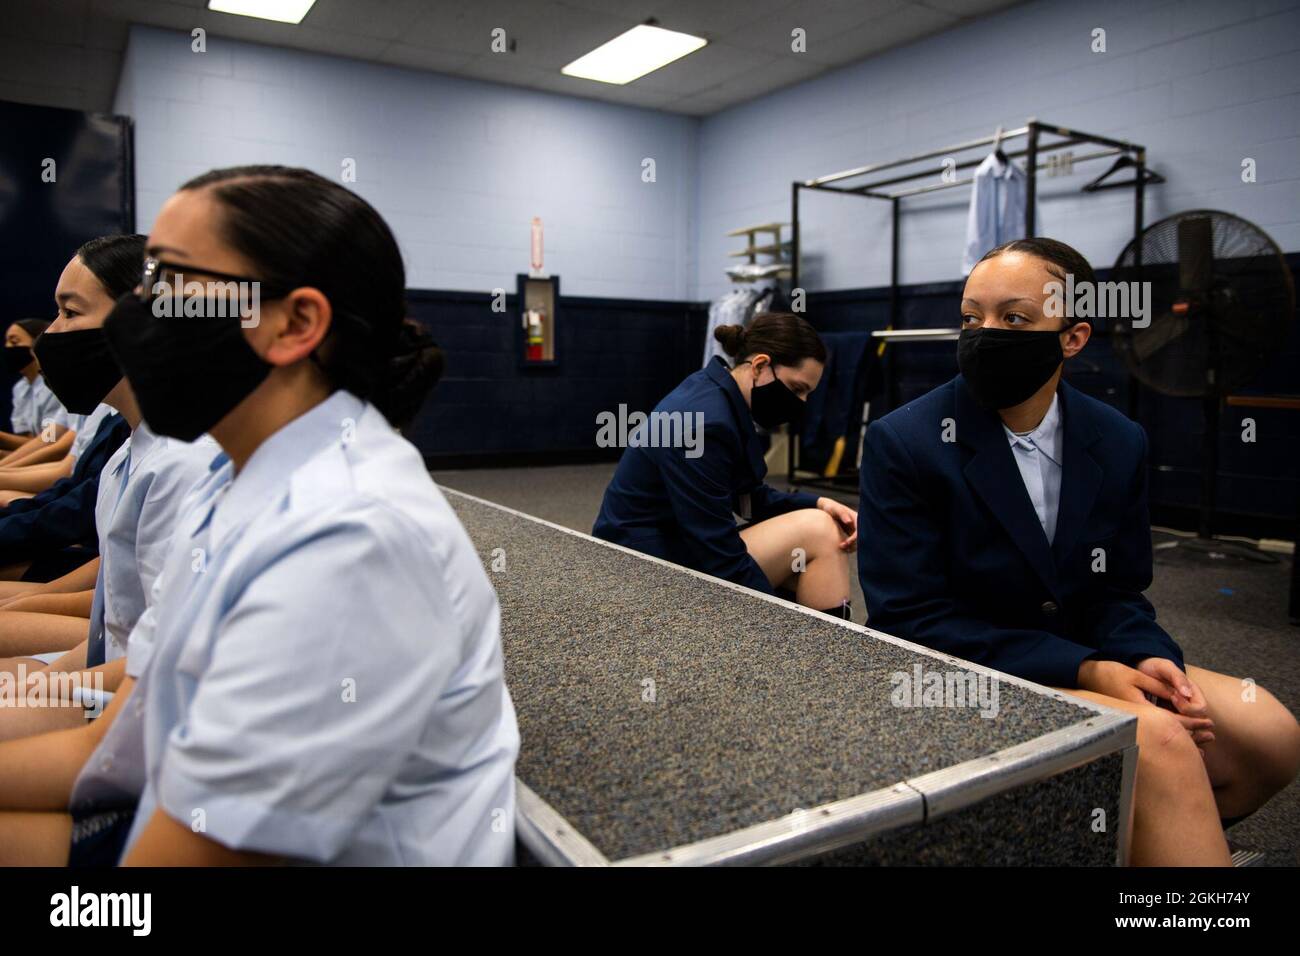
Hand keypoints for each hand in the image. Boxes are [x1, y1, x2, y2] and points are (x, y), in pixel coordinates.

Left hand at [816, 497, 857, 551]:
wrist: (826, 509)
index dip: (855, 538)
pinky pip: (853, 542)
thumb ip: (842, 513)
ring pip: (857, 541)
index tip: (846, 542)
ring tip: (840, 546)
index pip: (860, 531)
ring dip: (850, 546)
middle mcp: (858, 524)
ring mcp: (854, 529)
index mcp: (857, 518)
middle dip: (852, 544)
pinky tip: (841, 547)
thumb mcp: (836, 509)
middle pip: (860, 538)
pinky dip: (848, 546)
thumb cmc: (831, 507)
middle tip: (841, 546)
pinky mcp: (850, 533)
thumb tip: (849, 521)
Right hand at [1078, 660, 1214, 744]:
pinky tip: (1179, 742)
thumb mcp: (1136, 676)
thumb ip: (1160, 687)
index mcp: (1140, 709)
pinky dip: (1170, 738)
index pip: (1172, 719)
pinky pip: (1155, 733)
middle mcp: (1138, 721)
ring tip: (1202, 746)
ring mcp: (1134, 724)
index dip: (1193, 722)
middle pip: (1169, 732)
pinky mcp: (1132, 723)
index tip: (1209, 724)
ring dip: (1182, 739)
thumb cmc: (1111, 673)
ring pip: (1162, 736)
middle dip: (1192, 735)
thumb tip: (1182, 696)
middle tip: (1211, 737)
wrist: (1088, 677)